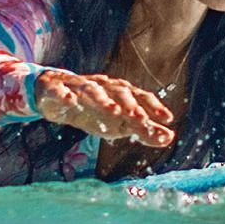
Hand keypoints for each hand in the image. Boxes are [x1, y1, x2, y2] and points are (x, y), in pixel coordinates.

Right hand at [36, 69, 175, 150]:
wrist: (55, 95)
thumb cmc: (92, 110)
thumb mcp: (119, 123)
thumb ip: (143, 130)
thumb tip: (169, 137)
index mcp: (119, 93)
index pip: (140, 97)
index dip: (154, 106)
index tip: (168, 118)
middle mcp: (102, 86)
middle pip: (119, 91)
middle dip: (130, 105)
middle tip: (141, 119)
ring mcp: (79, 85)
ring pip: (92, 89)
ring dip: (103, 99)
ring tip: (113, 111)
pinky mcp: (56, 88)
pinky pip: (60, 90)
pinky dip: (65, 94)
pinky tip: (69, 100)